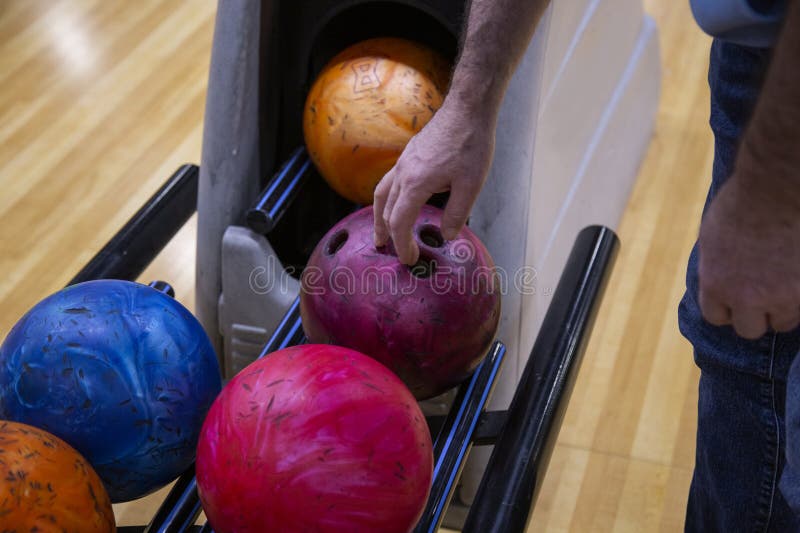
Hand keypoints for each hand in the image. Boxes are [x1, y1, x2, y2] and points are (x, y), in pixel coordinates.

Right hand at [373, 99, 495, 264]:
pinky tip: (397, 203)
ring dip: (379, 216)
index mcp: (415, 184)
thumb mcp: (470, 185)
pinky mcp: (410, 155)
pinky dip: (387, 199)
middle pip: (386, 210)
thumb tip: (447, 236)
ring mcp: (404, 162)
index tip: (408, 259)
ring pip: (381, 193)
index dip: (402, 244)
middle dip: (390, 235)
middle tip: (396, 252)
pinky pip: (390, 181)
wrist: (467, 109)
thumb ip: (456, 214)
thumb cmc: (471, 145)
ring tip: (381, 232)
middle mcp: (403, 173)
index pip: (400, 222)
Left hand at [698, 175, 799, 337]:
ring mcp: (780, 296)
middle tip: (763, 300)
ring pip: (782, 322)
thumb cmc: (742, 202)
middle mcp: (745, 296)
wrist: (778, 188)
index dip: (727, 309)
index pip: (716, 316)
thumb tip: (719, 275)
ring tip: (785, 286)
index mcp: (715, 282)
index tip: (736, 302)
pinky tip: (798, 278)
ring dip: (782, 309)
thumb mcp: (713, 236)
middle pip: (748, 328)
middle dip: (754, 315)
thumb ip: (716, 263)